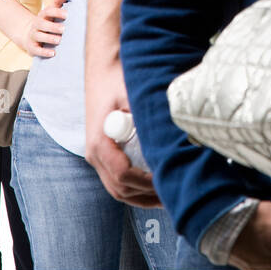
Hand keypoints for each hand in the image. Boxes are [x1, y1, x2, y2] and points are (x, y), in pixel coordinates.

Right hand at [12, 0, 67, 58]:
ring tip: (59, 40)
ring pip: (39, 36)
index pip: (48, 11)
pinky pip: (36, 50)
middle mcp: (36, 25)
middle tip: (64, 29)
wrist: (28, 35)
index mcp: (42, 16)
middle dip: (53, 26)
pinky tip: (53, 53)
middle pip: (42, 24)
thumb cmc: (45, 23)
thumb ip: (57, 3)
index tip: (67, 14)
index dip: (56, 12)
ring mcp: (33, 36)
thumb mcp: (50, 13)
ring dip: (49, 38)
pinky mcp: (31, 47)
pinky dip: (44, 52)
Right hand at [84, 60, 159, 206]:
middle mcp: (95, 154)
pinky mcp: (107, 157)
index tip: (168, 178)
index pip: (122, 174)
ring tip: (170, 197)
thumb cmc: (118, 81)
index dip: (147, 182)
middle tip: (176, 192)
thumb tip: (169, 134)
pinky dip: (138, 191)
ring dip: (144, 198)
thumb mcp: (132, 94)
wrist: (104, 72)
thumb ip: (146, 115)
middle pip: (121, 188)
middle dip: (148, 195)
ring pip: (119, 191)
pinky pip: (120, 182)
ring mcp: (99, 158)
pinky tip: (159, 191)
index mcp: (99, 142)